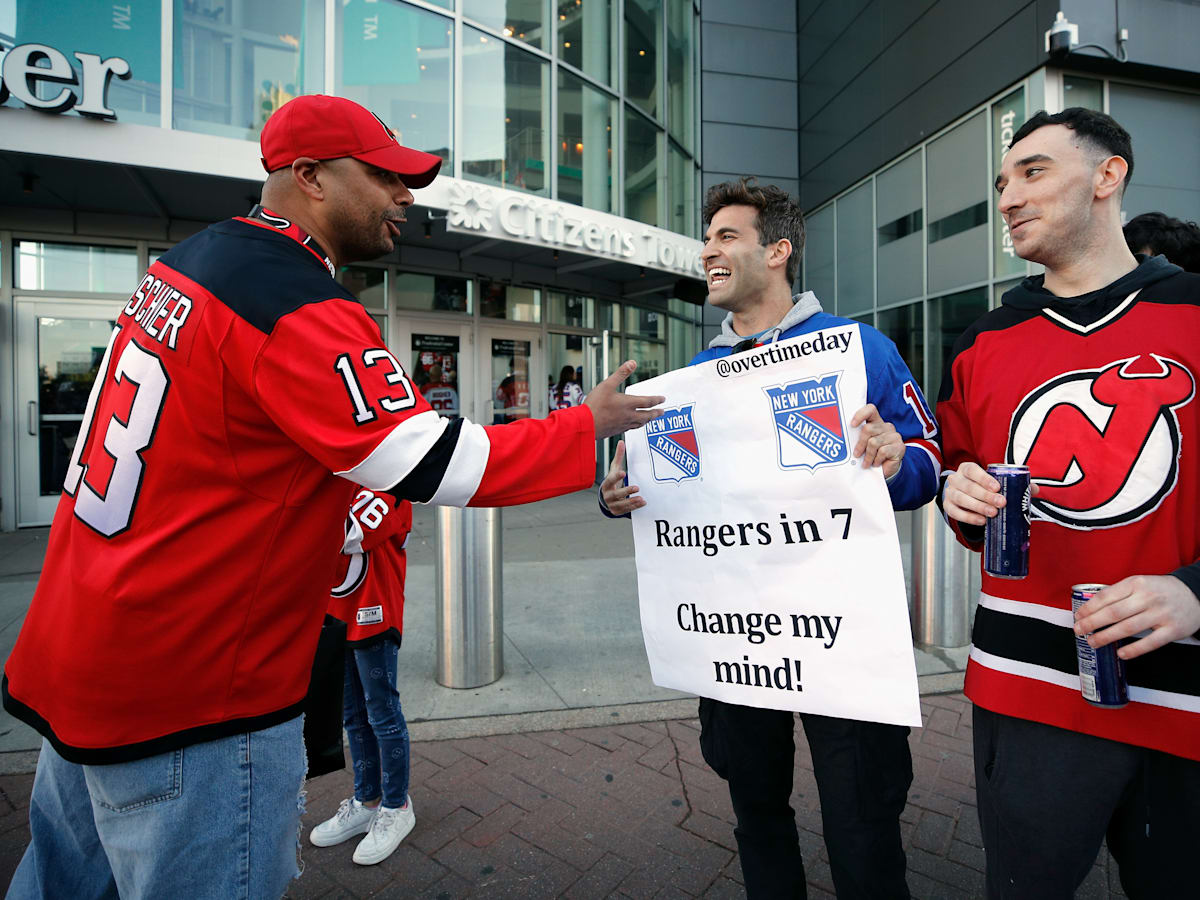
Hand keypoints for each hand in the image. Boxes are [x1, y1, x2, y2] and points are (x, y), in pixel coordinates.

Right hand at [585, 360, 664, 438]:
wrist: (585, 425)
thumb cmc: (594, 406)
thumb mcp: (607, 385)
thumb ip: (621, 373)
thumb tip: (632, 363)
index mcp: (628, 404)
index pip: (647, 402)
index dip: (656, 400)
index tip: (662, 399)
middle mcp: (628, 415)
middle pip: (647, 415)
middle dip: (656, 413)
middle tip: (662, 412)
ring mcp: (623, 425)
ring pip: (640, 423)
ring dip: (648, 420)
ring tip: (651, 419)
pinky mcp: (617, 430)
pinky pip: (631, 428)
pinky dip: (637, 426)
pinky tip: (634, 425)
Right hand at [601, 440, 644, 514]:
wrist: (606, 498)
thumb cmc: (613, 480)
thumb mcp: (614, 469)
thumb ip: (618, 456)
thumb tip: (621, 442)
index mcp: (607, 484)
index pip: (610, 480)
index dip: (616, 477)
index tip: (623, 473)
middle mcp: (608, 495)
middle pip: (616, 494)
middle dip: (626, 491)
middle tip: (637, 487)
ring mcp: (612, 504)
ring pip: (621, 504)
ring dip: (632, 501)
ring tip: (642, 499)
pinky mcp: (616, 511)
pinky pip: (625, 510)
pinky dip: (634, 507)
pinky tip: (642, 503)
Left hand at [850, 404, 904, 478]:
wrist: (887, 470)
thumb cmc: (872, 456)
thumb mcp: (863, 445)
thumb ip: (857, 439)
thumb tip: (844, 441)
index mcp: (876, 422)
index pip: (870, 410)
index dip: (860, 415)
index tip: (852, 425)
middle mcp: (886, 426)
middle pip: (868, 429)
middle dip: (860, 444)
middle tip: (856, 455)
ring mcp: (894, 436)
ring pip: (874, 442)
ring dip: (868, 456)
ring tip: (866, 463)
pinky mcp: (899, 446)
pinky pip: (882, 451)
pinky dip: (877, 459)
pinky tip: (876, 463)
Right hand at [940, 462, 1040, 524]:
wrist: (966, 495)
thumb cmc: (983, 486)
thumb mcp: (996, 481)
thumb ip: (1015, 483)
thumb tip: (1034, 489)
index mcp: (967, 469)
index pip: (972, 470)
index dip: (984, 478)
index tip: (997, 487)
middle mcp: (956, 479)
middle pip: (967, 486)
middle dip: (985, 495)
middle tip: (1001, 503)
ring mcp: (950, 493)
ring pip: (961, 499)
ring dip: (978, 507)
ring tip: (993, 514)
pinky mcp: (948, 507)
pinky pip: (955, 512)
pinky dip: (968, 517)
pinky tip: (981, 521)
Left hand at [1074, 575, 1199, 659]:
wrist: (1195, 594)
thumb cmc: (1160, 590)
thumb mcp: (1140, 583)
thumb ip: (1120, 593)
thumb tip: (1091, 607)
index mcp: (1136, 583)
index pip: (1106, 596)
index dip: (1089, 608)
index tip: (1077, 616)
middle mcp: (1148, 598)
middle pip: (1113, 613)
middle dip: (1092, 623)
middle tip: (1078, 630)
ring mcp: (1161, 614)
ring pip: (1127, 628)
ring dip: (1106, 637)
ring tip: (1092, 642)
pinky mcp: (1173, 630)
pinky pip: (1150, 643)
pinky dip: (1133, 650)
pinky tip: (1120, 653)